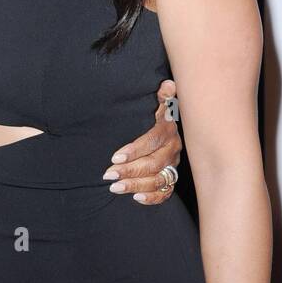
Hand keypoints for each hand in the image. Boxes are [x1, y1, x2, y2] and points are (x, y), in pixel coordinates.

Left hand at [103, 79, 182, 204]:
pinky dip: (152, 198)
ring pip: (158, 180)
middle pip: (154, 164)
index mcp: (166, 130)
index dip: (134, 150)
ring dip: (136, 185)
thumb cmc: (149, 116)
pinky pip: (165, 192)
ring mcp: (172, 165)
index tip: (115, 157)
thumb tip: (167, 84)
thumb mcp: (153, 104)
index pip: (152, 141)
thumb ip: (160, 97)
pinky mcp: (171, 179)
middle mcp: (172, 149)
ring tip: (115, 188)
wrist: (160, 131)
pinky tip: (136, 198)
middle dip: (130, 170)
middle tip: (109, 175)